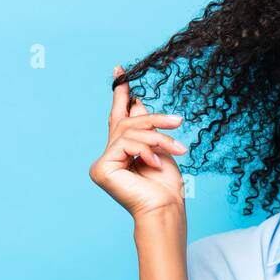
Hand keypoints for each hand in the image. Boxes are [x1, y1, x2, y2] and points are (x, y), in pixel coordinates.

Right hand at [89, 65, 188, 220]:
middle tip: (177, 122)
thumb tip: (136, 102)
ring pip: (129, 132)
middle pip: (127, 123)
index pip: (119, 118)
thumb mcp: (159, 148)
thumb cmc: (166, 187)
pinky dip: (145, 151)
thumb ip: (145, 127)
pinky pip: (125, 145)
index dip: (120, 94)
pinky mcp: (101, 169)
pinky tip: (156, 164)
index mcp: (122, 152)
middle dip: (153, 120)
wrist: (166, 210)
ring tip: (177, 149)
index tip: (120, 70)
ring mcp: (103, 164)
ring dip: (157, 138)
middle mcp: (109, 157)